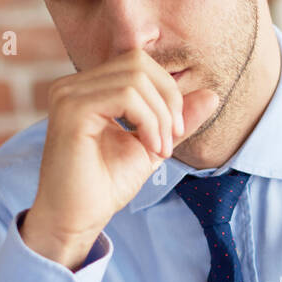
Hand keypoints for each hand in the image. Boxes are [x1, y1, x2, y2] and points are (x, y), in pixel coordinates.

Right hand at [22, 49, 219, 265]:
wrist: (76, 219)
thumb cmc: (105, 186)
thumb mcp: (152, 145)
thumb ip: (178, 120)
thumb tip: (212, 94)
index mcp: (88, 89)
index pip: (138, 63)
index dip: (167, 92)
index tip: (174, 133)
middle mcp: (73, 85)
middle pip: (138, 63)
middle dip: (168, 100)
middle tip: (171, 140)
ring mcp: (69, 94)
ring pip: (135, 78)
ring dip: (160, 116)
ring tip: (159, 149)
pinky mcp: (71, 109)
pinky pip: (126, 96)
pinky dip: (149, 121)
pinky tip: (149, 147)